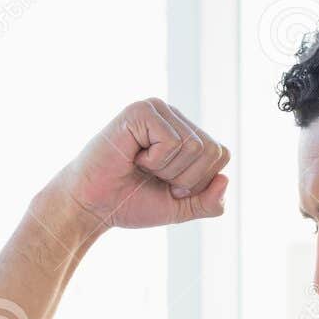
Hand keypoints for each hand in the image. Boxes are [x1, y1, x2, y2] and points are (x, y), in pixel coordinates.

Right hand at [49, 97, 229, 231]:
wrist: (93, 206)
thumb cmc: (132, 202)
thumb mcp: (181, 208)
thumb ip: (210, 202)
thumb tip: (225, 179)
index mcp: (187, 134)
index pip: (221, 155)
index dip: (199, 182)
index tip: (169, 187)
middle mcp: (174, 117)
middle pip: (211, 151)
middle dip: (185, 178)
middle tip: (153, 177)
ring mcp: (157, 109)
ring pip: (194, 147)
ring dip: (167, 170)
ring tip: (141, 166)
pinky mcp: (141, 110)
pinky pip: (173, 142)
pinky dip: (154, 161)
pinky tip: (133, 156)